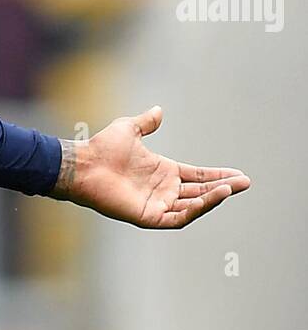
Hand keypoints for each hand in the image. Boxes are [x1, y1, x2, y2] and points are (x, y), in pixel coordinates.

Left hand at [50, 106, 250, 228]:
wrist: (83, 164)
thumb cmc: (102, 148)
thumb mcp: (129, 129)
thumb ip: (146, 123)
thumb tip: (158, 111)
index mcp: (162, 171)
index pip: (197, 176)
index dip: (218, 175)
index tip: (239, 175)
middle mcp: (163, 190)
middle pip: (200, 191)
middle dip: (223, 188)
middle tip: (245, 183)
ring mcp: (156, 204)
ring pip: (192, 206)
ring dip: (212, 199)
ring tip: (230, 189)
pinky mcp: (148, 216)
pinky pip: (177, 217)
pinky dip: (193, 210)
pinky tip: (206, 198)